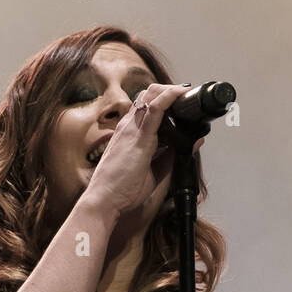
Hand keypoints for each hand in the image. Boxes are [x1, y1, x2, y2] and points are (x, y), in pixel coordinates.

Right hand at [82, 82, 193, 219]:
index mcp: (128, 133)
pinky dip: (171, 97)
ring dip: (171, 91)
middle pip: (148, 94)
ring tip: (187, 93)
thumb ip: (168, 159)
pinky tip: (182, 94)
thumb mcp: (151, 173)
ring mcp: (132, 128)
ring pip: (151, 95)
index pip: (145, 106)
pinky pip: (156, 108)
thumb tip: (187, 147)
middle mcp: (128, 126)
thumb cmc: (121, 190)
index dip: (163, 99)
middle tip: (187, 96)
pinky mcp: (139, 136)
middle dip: (168, 90)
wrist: (104, 200)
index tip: (181, 101)